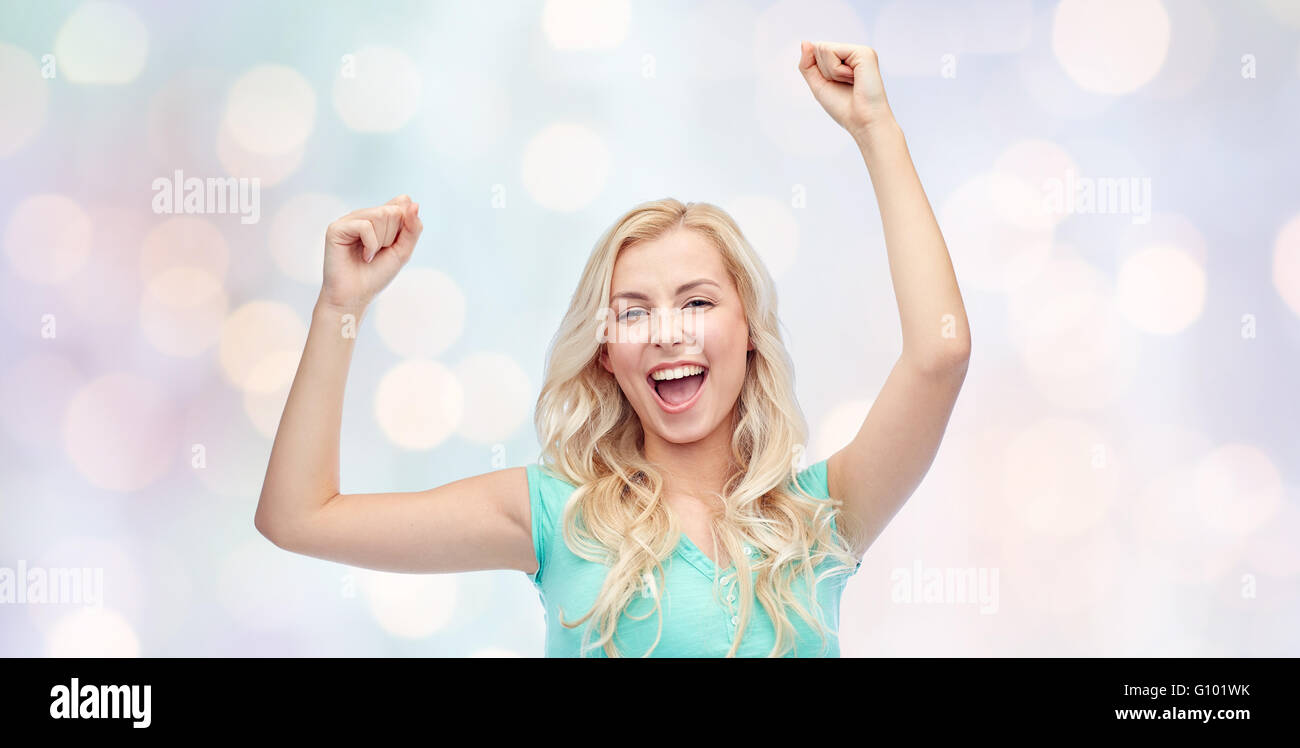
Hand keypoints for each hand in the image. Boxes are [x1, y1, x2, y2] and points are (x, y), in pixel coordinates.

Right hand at [318, 194, 423, 311]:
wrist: (355, 297)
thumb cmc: (377, 275)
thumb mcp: (403, 251)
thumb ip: (412, 228)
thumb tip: (413, 202)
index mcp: (379, 217)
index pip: (402, 204)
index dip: (404, 227)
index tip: (393, 245)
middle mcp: (363, 215)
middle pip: (392, 211)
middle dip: (391, 237)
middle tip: (378, 252)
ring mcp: (349, 220)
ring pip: (380, 215)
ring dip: (381, 242)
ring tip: (369, 254)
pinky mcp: (336, 228)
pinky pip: (365, 226)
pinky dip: (370, 245)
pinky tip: (364, 256)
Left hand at [797, 40, 893, 141]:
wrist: (863, 122)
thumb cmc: (844, 108)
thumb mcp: (818, 85)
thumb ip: (808, 64)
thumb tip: (805, 42)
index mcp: (845, 60)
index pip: (816, 52)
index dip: (818, 71)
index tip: (835, 85)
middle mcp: (853, 53)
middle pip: (818, 48)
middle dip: (823, 71)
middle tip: (843, 84)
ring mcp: (860, 51)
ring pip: (823, 48)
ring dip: (830, 71)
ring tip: (850, 82)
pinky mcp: (863, 52)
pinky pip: (832, 51)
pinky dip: (836, 71)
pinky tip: (854, 79)